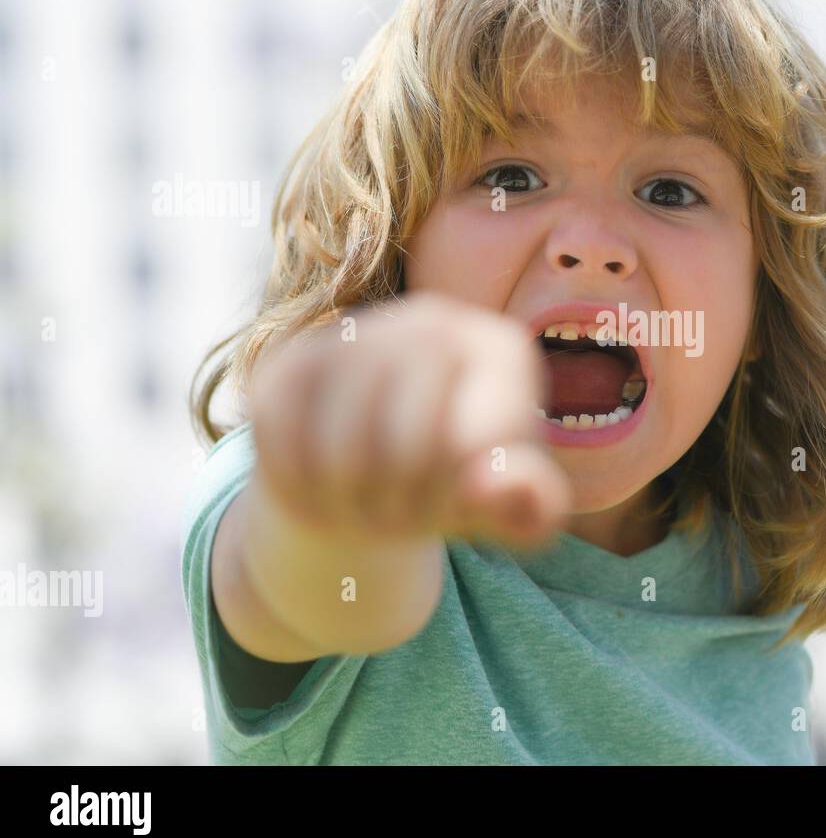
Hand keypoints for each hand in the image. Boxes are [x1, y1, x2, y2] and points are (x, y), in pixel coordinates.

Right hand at [248, 292, 569, 548]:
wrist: (388, 479)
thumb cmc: (464, 490)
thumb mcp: (512, 513)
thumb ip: (533, 509)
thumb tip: (494, 483)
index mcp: (501, 350)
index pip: (474, 433)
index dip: (455, 489)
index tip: (459, 504)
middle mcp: (435, 319)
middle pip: (405, 435)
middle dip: (400, 494)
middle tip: (401, 517)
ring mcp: (362, 329)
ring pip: (337, 437)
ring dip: (347, 496)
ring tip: (366, 509)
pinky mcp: (295, 357)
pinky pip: (281, 430)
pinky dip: (298, 480)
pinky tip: (323, 487)